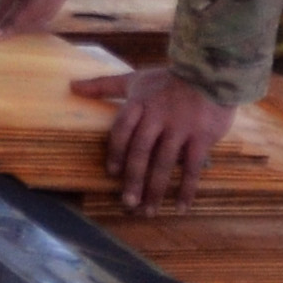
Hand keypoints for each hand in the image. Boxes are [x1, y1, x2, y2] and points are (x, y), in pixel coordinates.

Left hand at [98, 70, 241, 213]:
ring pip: (164, 163)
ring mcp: (181, 127)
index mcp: (140, 103)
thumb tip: (72, 85)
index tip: (112, 173)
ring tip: (149, 210)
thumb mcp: (135, 80)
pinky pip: (193, 167)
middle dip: (133, 179)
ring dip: (156, 189)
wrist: (211, 71)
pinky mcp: (202, 136)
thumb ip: (104, 86)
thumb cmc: (168, 80)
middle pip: (141, 151)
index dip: (115, 152)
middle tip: (127, 203)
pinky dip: (187, 189)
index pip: (122, 130)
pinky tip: (181, 207)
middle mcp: (158, 116)